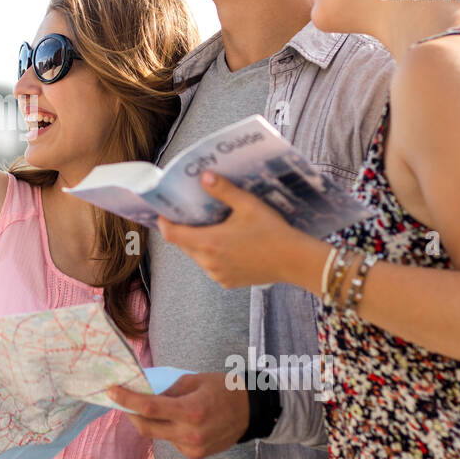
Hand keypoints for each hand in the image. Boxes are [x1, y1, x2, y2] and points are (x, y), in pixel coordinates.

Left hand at [106, 373, 247, 458]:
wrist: (251, 412)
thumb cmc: (223, 389)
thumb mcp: (194, 380)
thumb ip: (167, 388)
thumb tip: (142, 391)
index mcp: (191, 411)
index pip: (149, 408)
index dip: (126, 400)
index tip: (111, 390)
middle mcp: (190, 434)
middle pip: (146, 427)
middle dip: (130, 413)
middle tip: (123, 400)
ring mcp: (192, 448)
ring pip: (157, 435)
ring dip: (151, 421)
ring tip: (158, 407)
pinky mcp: (195, 456)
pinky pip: (170, 441)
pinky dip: (167, 430)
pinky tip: (179, 420)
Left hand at [159, 171, 309, 288]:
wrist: (295, 261)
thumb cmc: (272, 231)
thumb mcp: (248, 205)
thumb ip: (223, 190)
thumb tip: (204, 176)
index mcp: (209, 243)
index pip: (171, 234)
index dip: (164, 222)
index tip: (166, 211)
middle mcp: (209, 262)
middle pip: (183, 244)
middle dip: (183, 229)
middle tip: (190, 214)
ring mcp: (217, 275)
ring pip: (197, 256)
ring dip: (198, 242)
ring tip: (211, 227)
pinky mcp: (227, 282)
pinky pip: (211, 266)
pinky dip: (212, 255)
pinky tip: (226, 244)